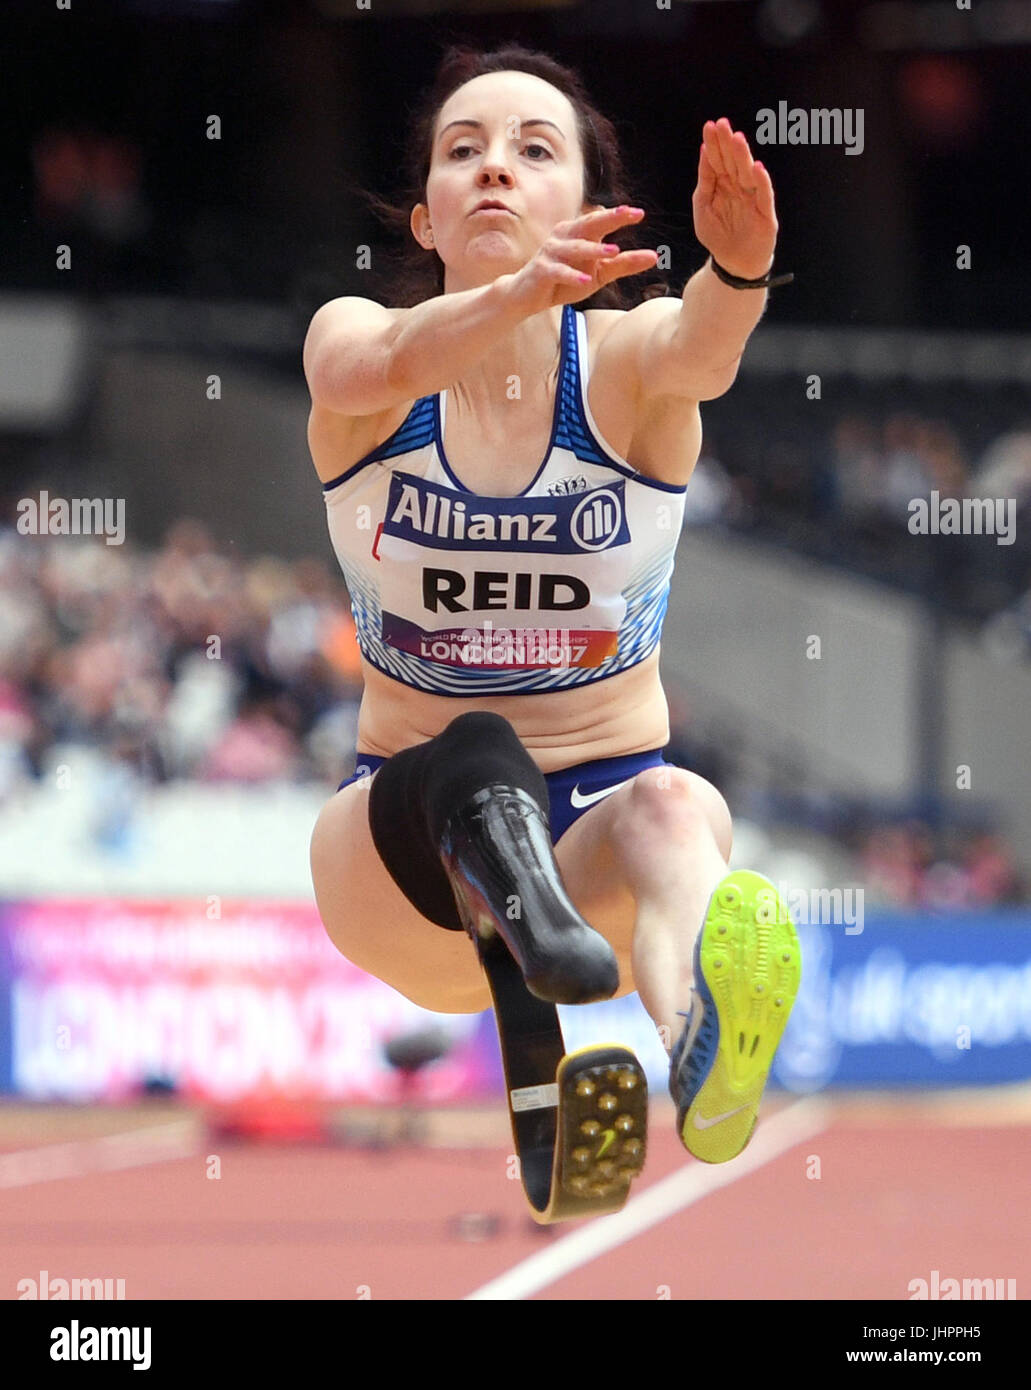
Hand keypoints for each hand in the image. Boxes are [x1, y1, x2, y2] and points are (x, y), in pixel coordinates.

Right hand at [503, 205, 657, 315]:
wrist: (526, 296)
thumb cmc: (563, 281)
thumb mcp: (598, 274)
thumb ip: (623, 264)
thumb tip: (653, 257)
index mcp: (578, 233)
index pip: (600, 221)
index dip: (618, 216)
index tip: (639, 213)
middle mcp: (564, 236)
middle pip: (589, 225)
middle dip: (609, 219)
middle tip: (629, 214)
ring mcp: (551, 252)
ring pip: (575, 248)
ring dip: (594, 250)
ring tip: (614, 251)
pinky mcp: (541, 270)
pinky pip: (559, 271)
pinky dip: (572, 276)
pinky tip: (586, 281)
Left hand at [693, 118, 777, 279]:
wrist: (733, 263)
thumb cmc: (718, 234)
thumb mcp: (703, 207)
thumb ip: (705, 181)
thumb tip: (704, 152)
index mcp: (723, 183)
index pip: (718, 160)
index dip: (715, 144)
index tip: (709, 126)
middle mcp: (739, 187)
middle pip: (733, 162)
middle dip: (727, 143)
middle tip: (722, 124)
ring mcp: (752, 198)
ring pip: (747, 174)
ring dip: (743, 156)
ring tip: (737, 139)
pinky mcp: (765, 213)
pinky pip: (764, 195)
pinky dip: (761, 182)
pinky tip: (756, 168)